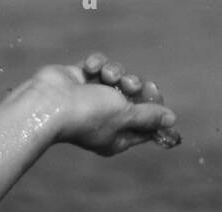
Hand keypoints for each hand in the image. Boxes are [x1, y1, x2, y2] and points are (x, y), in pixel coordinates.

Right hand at [27, 53, 177, 155]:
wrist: (51, 102)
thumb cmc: (89, 114)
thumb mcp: (126, 116)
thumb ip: (149, 116)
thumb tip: (171, 120)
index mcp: (119, 138)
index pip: (146, 123)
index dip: (153, 106)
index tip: (153, 93)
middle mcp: (106, 121)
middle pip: (133, 98)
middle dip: (133, 86)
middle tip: (130, 83)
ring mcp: (92, 100)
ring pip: (117, 78)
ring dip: (115, 72)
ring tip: (107, 75)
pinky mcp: (81, 81)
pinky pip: (98, 66)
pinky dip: (97, 64)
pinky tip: (88, 68)